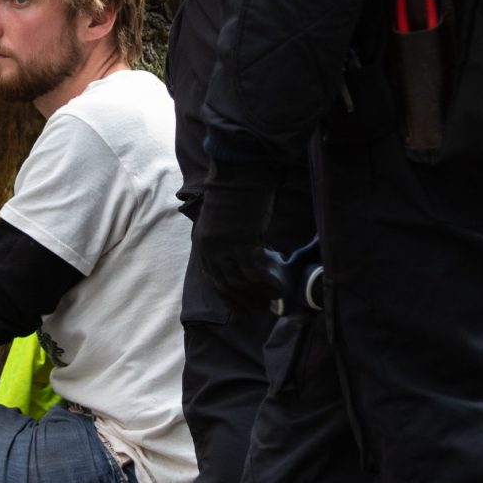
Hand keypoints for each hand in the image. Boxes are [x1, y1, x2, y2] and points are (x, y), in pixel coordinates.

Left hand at [193, 167, 283, 308]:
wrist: (238, 172)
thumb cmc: (234, 191)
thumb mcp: (222, 219)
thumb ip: (226, 239)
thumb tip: (241, 255)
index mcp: (203, 243)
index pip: (211, 279)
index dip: (226, 297)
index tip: (240, 309)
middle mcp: (210, 248)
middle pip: (225, 285)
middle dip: (243, 301)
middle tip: (260, 310)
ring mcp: (225, 246)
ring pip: (240, 282)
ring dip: (257, 295)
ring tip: (272, 302)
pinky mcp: (242, 241)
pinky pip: (255, 271)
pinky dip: (267, 283)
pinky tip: (279, 289)